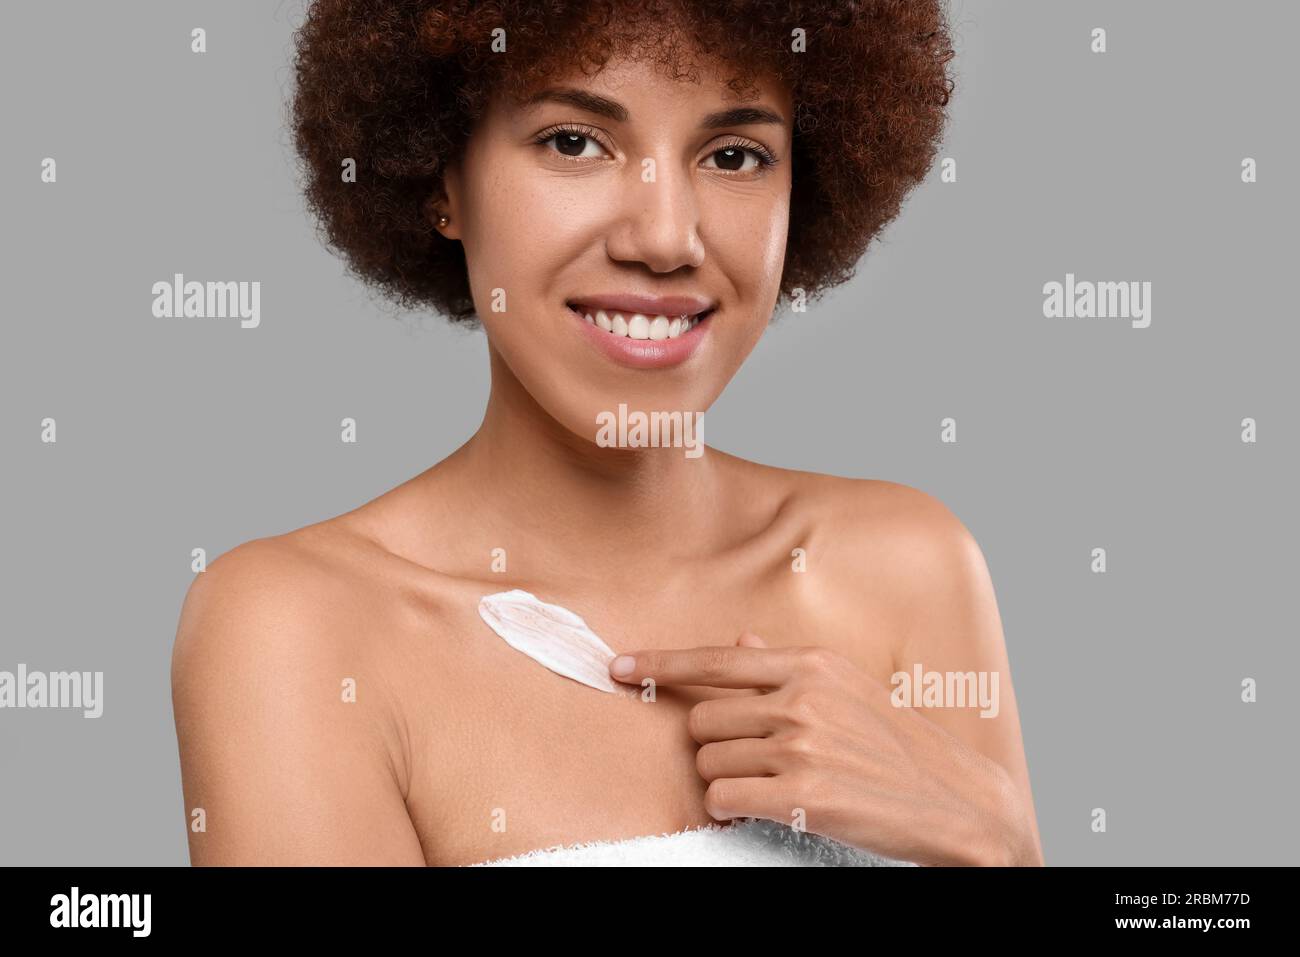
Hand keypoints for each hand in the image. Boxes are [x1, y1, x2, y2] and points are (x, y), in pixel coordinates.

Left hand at [608, 634, 1038, 865]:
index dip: (659, 665)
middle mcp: (801, 697)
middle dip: (715, 745)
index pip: (715, 660)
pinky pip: (723, 799)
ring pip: (709, 762)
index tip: (619, 667)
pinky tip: (767, 807)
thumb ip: (788, 666)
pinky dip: (733, 809)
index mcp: (811, 664)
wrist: (956, 801)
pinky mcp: (803, 793)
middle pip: (702, 719)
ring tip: (773, 784)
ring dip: (728, 780)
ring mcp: (801, 744)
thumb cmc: (898, 744)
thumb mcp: (849, 687)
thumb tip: (739, 644)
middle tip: (754, 761)